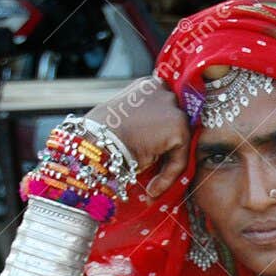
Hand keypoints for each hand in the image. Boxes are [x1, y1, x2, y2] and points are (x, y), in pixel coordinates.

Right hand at [85, 77, 190, 198]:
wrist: (95, 142)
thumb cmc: (101, 136)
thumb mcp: (125, 121)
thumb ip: (144, 122)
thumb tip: (157, 142)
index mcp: (148, 86)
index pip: (166, 110)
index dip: (162, 134)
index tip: (156, 155)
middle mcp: (163, 91)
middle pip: (176, 126)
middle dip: (167, 149)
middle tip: (155, 173)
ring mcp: (172, 108)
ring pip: (179, 144)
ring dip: (166, 166)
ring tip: (151, 185)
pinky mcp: (179, 127)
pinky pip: (180, 159)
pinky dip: (168, 176)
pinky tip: (153, 189)